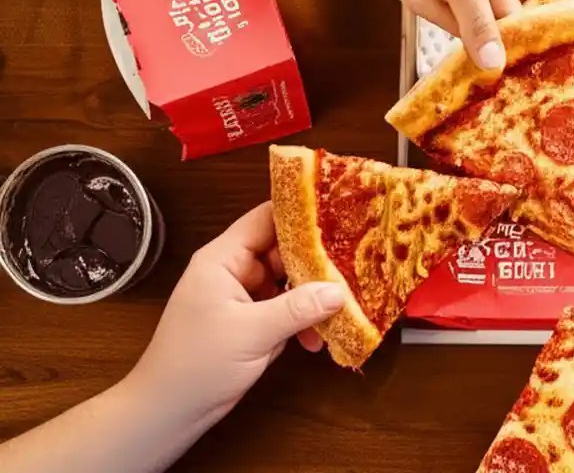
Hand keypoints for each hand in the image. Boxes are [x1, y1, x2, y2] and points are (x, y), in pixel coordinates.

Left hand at [125, 203, 344, 423]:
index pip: (266, 219)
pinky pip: (285, 310)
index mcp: (224, 259)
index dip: (301, 213)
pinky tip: (318, 339)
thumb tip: (340, 291)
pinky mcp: (251, 323)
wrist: (168, 411)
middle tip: (353, 267)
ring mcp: (243, 298)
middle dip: (316, 263)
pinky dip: (302, 321)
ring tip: (341, 310)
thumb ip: (298, 308)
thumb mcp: (252, 332)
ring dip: (313, 298)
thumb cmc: (198, 363)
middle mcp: (234, 271)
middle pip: (284, 251)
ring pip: (288, 283)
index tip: (341, 211)